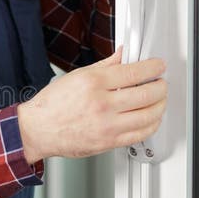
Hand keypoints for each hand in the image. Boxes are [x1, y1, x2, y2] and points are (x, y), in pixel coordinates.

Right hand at [16, 49, 166, 161]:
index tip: (158, 67)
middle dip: (161, 86)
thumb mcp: (77, 76)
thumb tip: (123, 55)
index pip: (134, 72)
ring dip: (160, 105)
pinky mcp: (108, 142)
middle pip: (146, 94)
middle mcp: (102, 104)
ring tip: (159, 100)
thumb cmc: (52, 105)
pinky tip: (151, 118)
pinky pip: (141, 134)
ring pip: (148, 115)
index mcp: (93, 83)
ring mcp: (107, 125)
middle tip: (161, 83)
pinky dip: (152, 124)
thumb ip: (105, 65)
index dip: (153, 68)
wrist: (37, 130)